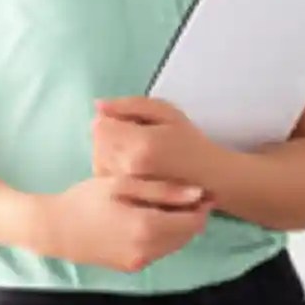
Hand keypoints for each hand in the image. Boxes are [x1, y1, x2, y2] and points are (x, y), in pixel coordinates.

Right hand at [33, 175, 214, 272]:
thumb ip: (162, 190)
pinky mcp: (131, 267)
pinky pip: (159, 251)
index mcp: (147, 227)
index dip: (203, 205)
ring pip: (174, 245)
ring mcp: (139, 262)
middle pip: (187, 235)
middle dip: (193, 216)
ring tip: (170, 204)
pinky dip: (163, 236)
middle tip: (189, 194)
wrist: (55, 229)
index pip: (192, 221)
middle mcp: (147, 251)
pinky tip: (151, 218)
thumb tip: (197, 192)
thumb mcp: (123, 184)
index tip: (203, 189)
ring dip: (179, 227)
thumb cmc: (86, 199)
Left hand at [91, 97, 216, 184]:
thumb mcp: (167, 113)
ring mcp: (124, 188)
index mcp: (140, 145)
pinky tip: (132, 169)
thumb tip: (98, 105)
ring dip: (108, 152)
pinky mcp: (123, 200)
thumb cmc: (190, 143)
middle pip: (96, 143)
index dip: (112, 120)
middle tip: (135, 138)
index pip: (99, 125)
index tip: (130, 123)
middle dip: (110, 136)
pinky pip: (103, 177)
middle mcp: (127, 169)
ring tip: (135, 154)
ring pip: (97, 160)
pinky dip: (111, 170)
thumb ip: (132, 105)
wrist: (208, 181)